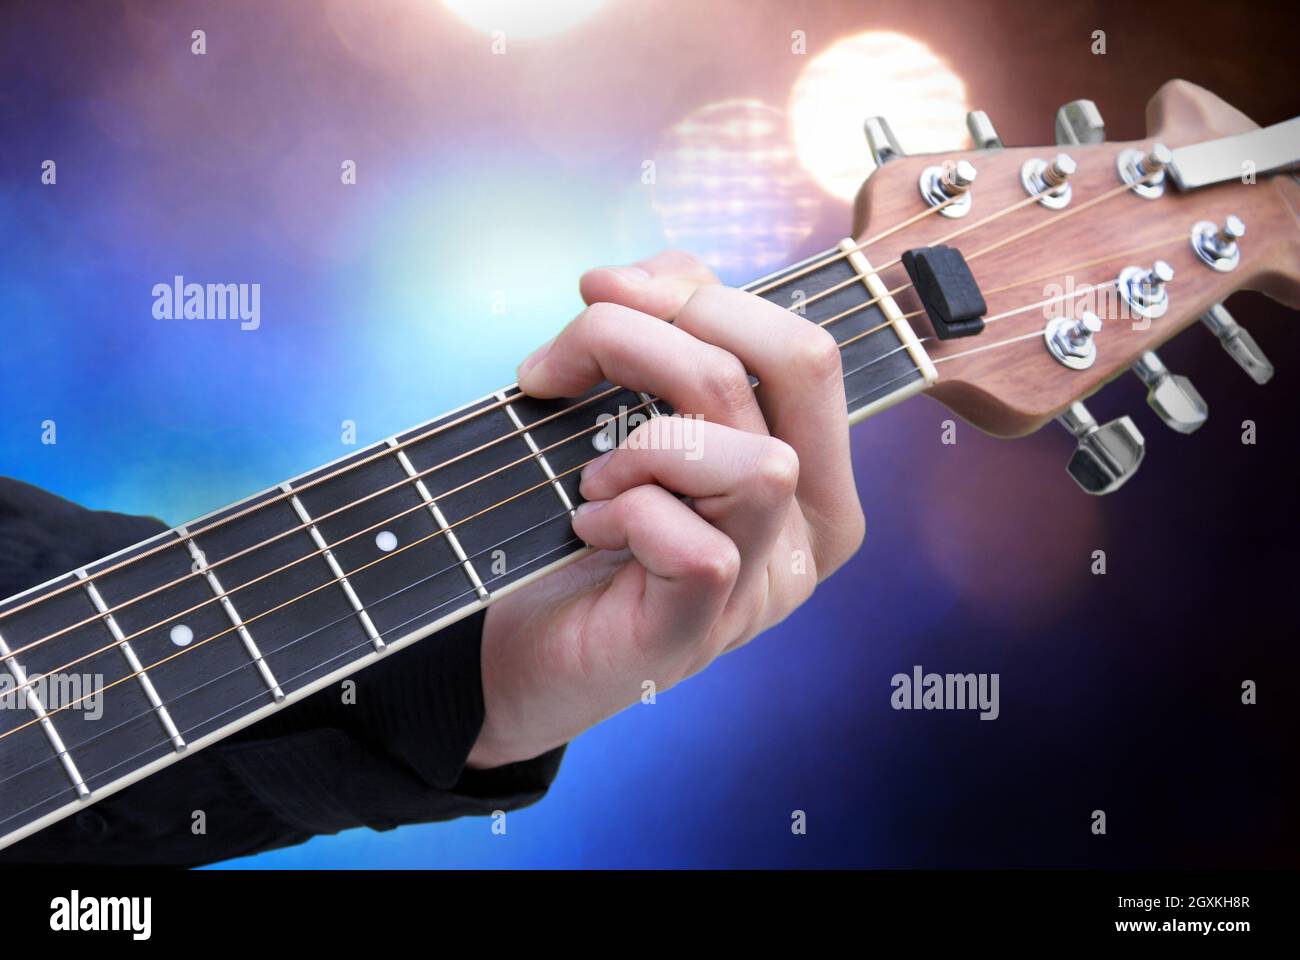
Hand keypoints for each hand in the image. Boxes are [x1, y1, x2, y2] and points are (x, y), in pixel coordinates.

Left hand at [467, 251, 864, 768]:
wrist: (514, 647)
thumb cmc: (580, 526)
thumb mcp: (632, 414)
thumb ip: (665, 343)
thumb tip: (639, 280)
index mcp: (807, 470)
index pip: (805, 349)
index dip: (701, 291)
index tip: (602, 289)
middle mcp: (806, 530)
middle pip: (795, 373)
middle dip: (665, 330)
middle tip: (571, 354)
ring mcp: (761, 590)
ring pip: (760, 462)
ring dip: (648, 442)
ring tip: (592, 476)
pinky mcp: (700, 635)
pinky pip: (700, 549)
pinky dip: (625, 513)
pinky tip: (584, 526)